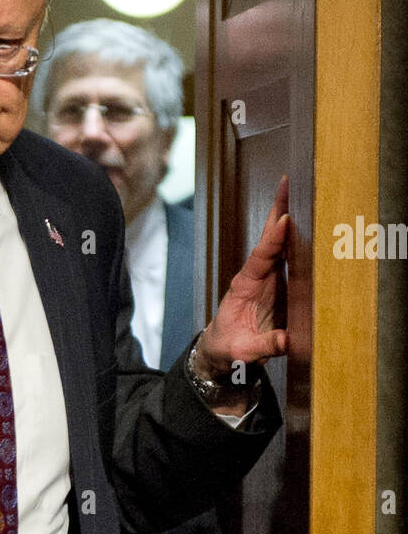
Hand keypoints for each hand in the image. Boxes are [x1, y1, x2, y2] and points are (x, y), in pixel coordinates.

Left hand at [193, 176, 289, 379]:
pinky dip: (299, 236)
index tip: (284, 219)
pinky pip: (289, 255)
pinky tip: (311, 220)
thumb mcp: (242, 350)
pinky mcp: (278, 282)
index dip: (272, 240)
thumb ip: (263, 345)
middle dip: (279, 211)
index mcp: (244, 286)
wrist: (222, 348)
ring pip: (280, 242)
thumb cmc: (228, 346)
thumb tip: (287, 340)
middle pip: (268, 238)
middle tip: (290, 183)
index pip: (259, 258)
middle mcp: (256, 275)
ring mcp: (267, 277)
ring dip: (290, 216)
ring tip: (304, 190)